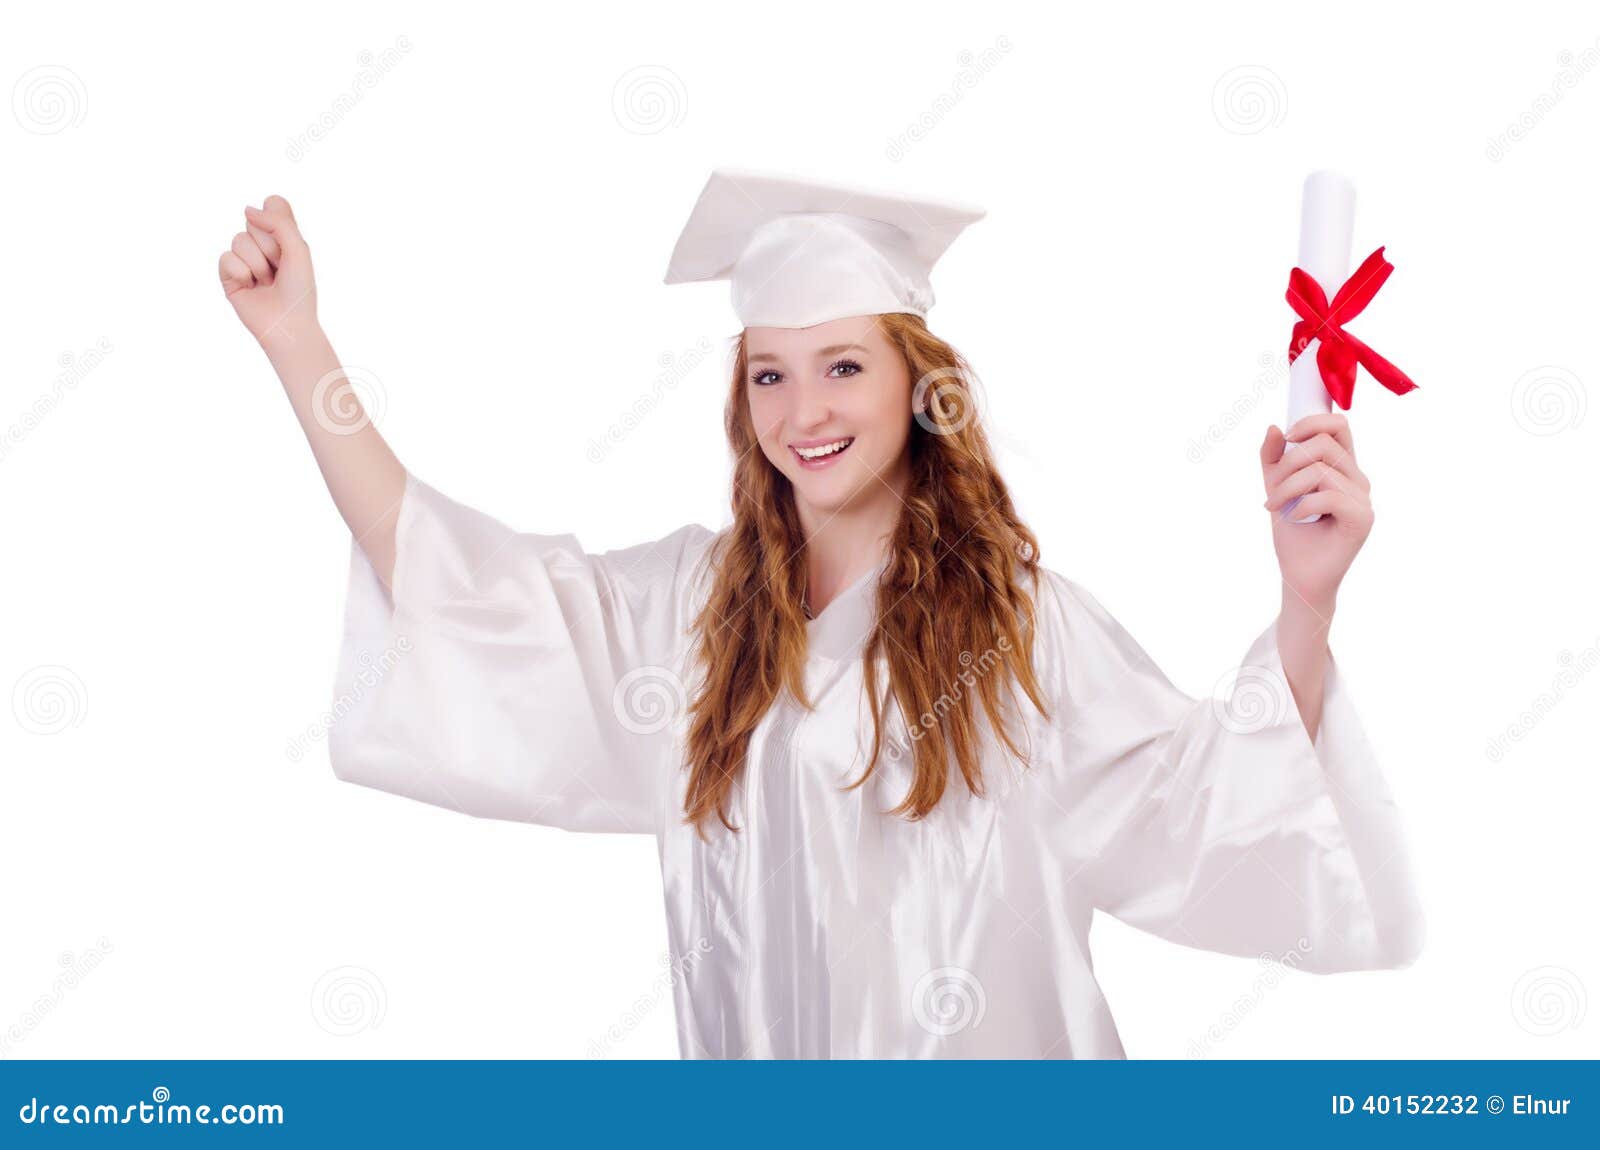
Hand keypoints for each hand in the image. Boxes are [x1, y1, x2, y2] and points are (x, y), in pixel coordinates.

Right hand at [217, 195, 317, 345]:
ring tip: (267, 282)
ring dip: (258, 264)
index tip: (287, 242)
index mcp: (283, 235)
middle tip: (280, 270)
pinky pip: (226, 258)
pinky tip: (251, 287)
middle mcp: (262, 243)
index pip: (273, 203)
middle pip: (253, 220)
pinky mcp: (229, 274)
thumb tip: (247, 209)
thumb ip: (279, 223)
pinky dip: (241, 273)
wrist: (288, 324)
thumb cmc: (299, 290)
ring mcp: (244, 258)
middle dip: (270, 246)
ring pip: (239, 239)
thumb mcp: (298, 250)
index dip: (277, 219)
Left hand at [1259, 411, 1372, 612]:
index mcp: (1341, 467)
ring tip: (1277, 507)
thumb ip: (1274, 458)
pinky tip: (1295, 518)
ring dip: (1288, 488)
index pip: (1339, 426)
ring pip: (1322, 471)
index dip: (1313, 422)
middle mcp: (1357, 479)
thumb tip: (1275, 427)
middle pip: (1325, 444)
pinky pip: (1330, 496)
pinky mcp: (1362, 518)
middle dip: (1288, 463)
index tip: (1288, 438)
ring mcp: (1363, 498)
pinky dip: (1302, 506)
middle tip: (1272, 490)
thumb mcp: (1276, 488)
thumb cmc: (1293, 533)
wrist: (1299, 574)